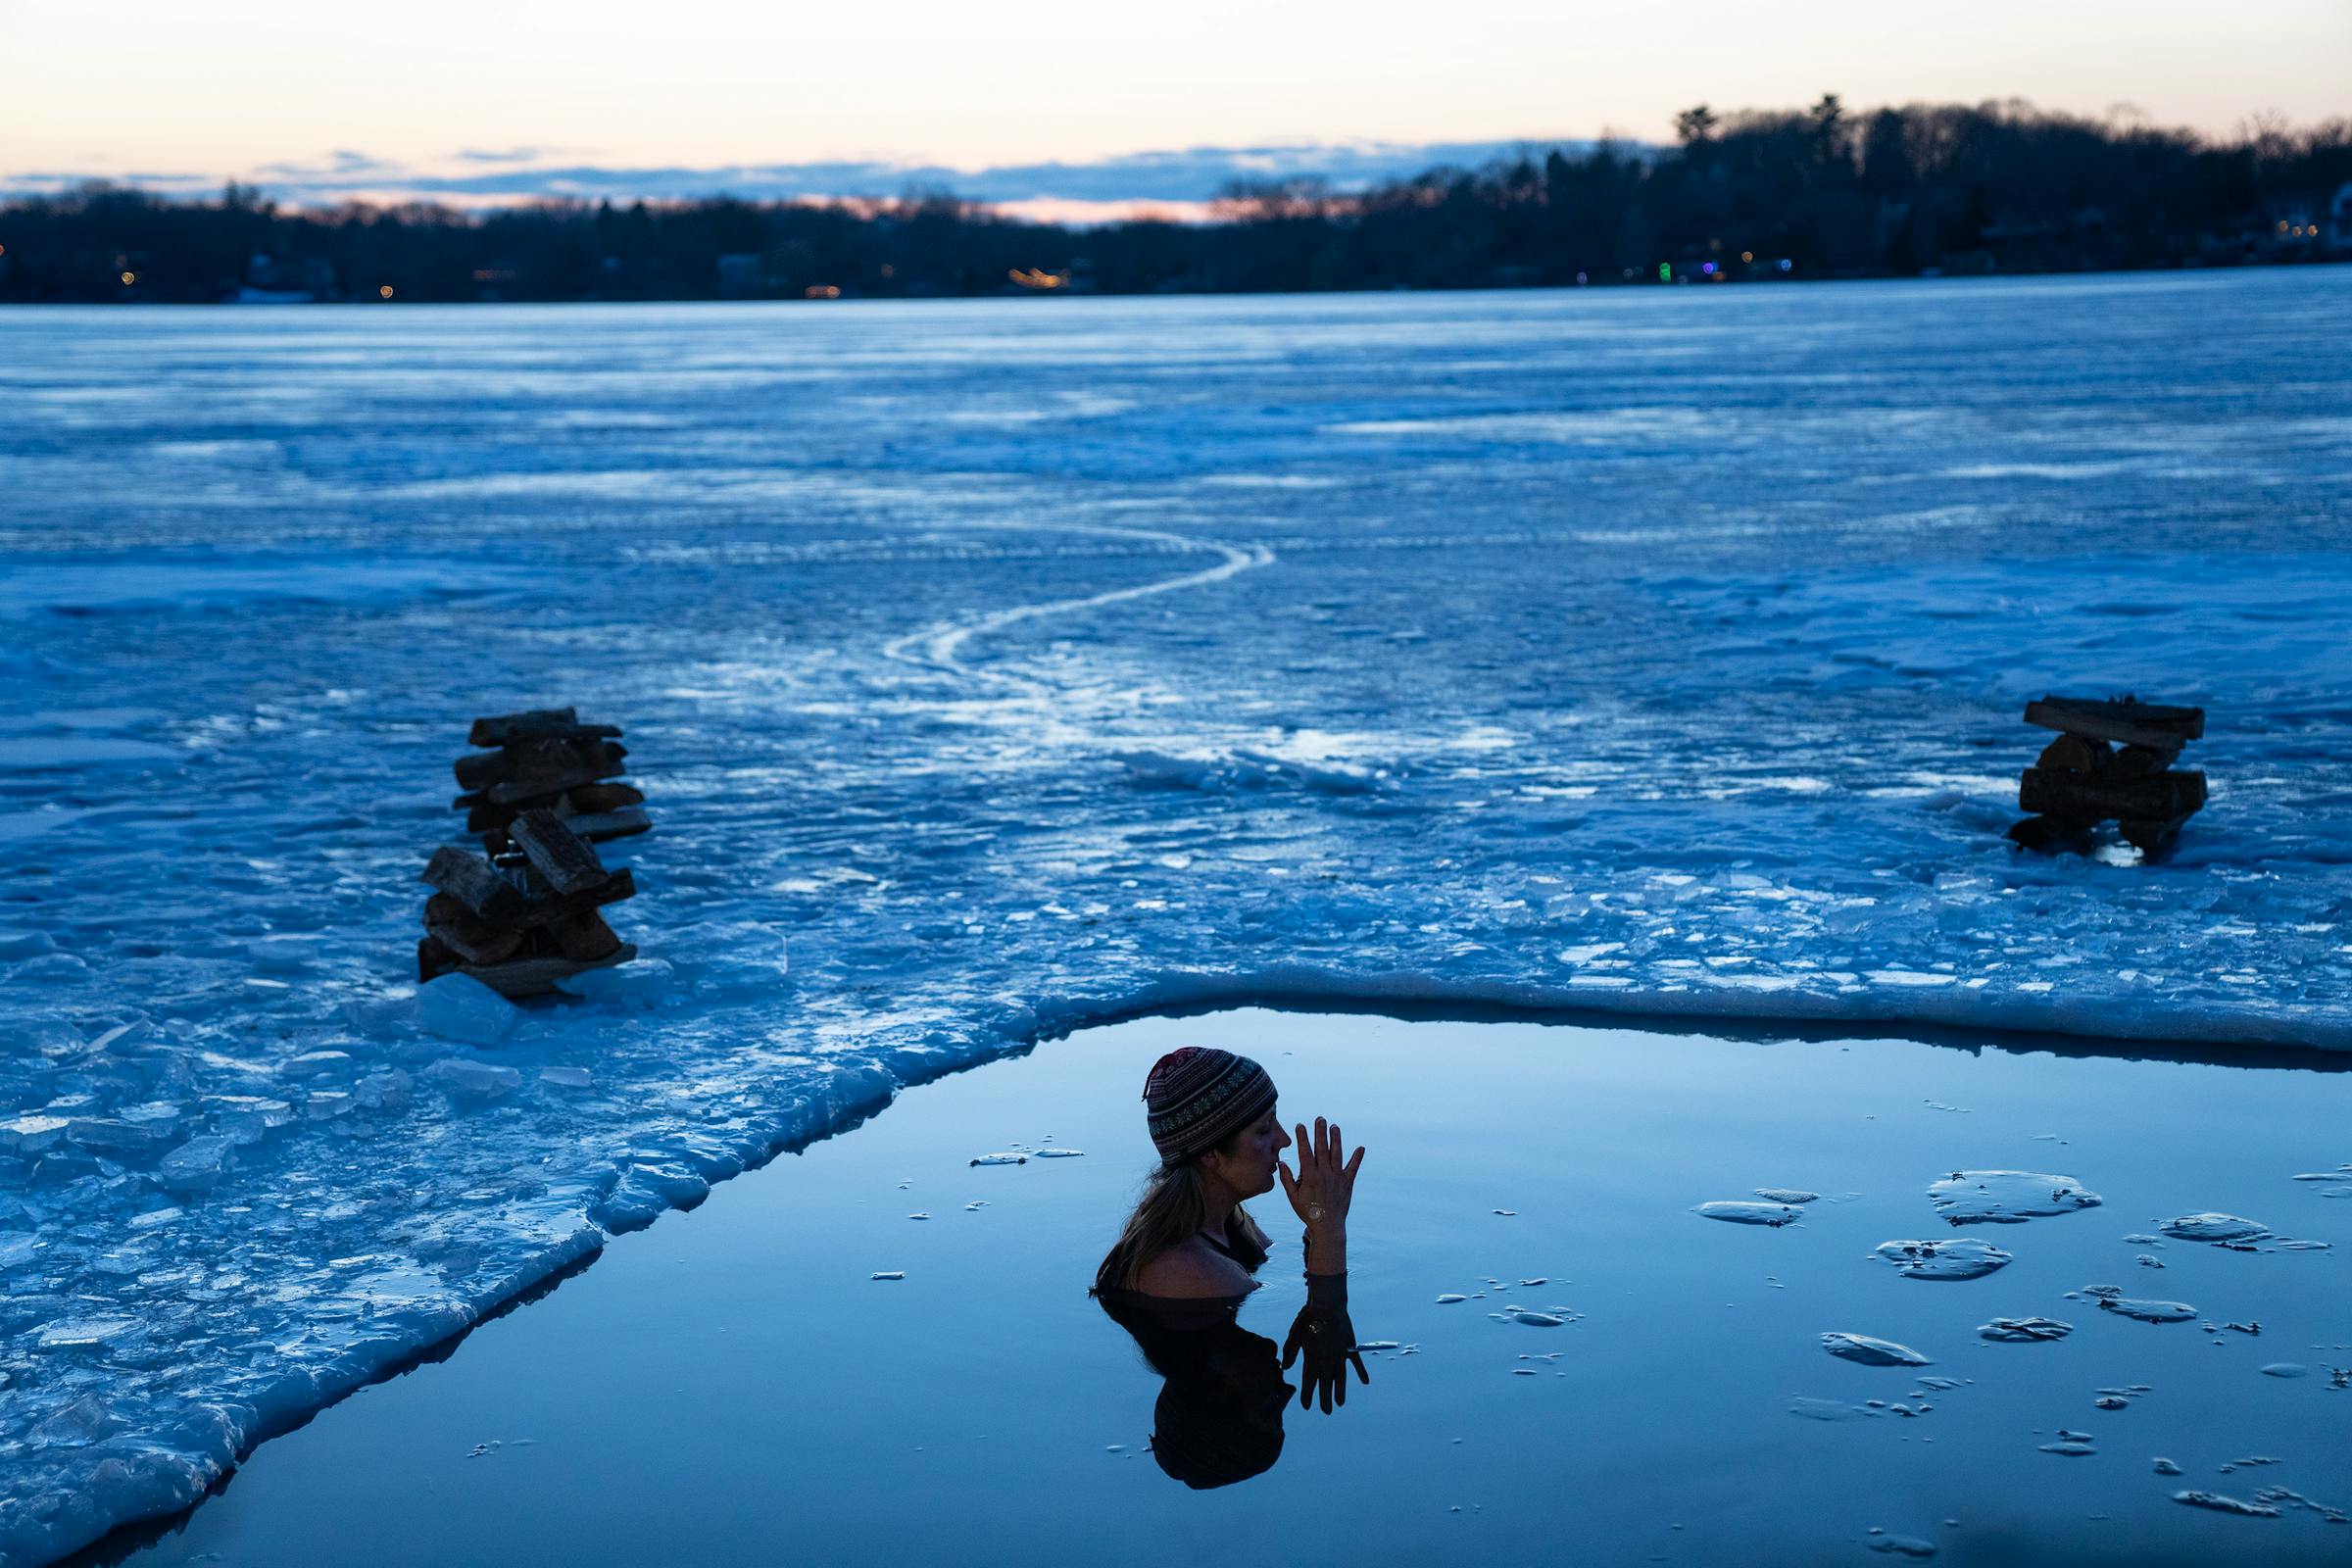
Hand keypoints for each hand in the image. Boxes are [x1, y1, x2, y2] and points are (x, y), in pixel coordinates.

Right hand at [1276, 1116, 1363, 1232]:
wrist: (1327, 1227)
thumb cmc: (1308, 1212)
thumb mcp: (1293, 1197)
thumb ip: (1287, 1179)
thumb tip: (1281, 1162)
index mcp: (1310, 1177)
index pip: (1305, 1153)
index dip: (1303, 1138)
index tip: (1300, 1125)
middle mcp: (1325, 1175)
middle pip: (1322, 1149)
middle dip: (1320, 1132)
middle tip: (1320, 1119)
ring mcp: (1337, 1178)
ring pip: (1337, 1154)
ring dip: (1336, 1139)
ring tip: (1334, 1126)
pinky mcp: (1347, 1183)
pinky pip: (1353, 1168)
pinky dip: (1357, 1158)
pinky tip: (1361, 1148)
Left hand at [1282, 1299, 1369, 1413]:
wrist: (1328, 1305)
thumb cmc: (1309, 1319)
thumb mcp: (1295, 1335)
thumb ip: (1291, 1352)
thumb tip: (1285, 1368)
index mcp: (1312, 1358)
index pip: (1309, 1382)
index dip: (1308, 1395)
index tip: (1307, 1407)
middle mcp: (1327, 1361)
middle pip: (1325, 1384)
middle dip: (1324, 1399)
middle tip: (1326, 1411)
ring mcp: (1340, 1355)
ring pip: (1340, 1379)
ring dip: (1339, 1392)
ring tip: (1340, 1404)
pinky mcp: (1349, 1348)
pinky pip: (1357, 1363)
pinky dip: (1361, 1372)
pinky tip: (1365, 1382)